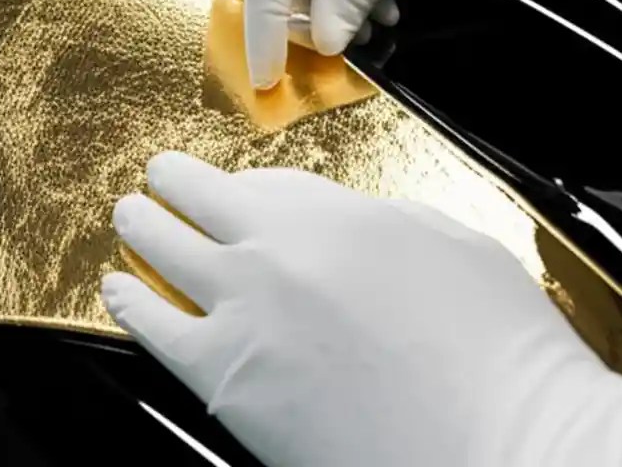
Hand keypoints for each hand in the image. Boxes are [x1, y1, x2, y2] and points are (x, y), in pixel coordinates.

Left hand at [103, 152, 621, 466]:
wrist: (504, 442)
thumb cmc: (496, 352)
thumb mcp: (448, 245)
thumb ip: (373, 221)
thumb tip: (333, 219)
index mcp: (328, 213)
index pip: (251, 180)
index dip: (230, 182)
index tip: (222, 186)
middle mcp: (270, 251)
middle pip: (187, 200)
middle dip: (166, 187)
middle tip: (156, 185)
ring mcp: (239, 315)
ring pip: (155, 251)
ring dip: (137, 228)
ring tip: (129, 222)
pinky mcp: (222, 380)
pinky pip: (150, 328)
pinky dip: (127, 301)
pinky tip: (118, 291)